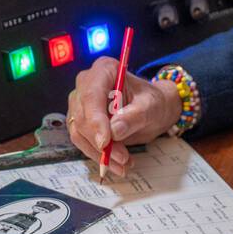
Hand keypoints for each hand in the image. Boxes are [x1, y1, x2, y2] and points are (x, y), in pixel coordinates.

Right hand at [66, 58, 180, 176]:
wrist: (152, 110)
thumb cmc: (152, 102)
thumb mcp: (151, 107)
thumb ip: (134, 116)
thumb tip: (114, 131)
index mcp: (104, 70)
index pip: (91, 95)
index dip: (96, 120)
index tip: (106, 142)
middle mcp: (87, 84)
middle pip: (82, 115)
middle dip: (101, 141)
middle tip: (122, 157)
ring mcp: (81, 103)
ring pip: (79, 132)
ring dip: (99, 152)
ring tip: (124, 163)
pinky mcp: (80, 121)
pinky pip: (82, 141)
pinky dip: (98, 155)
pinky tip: (116, 163)